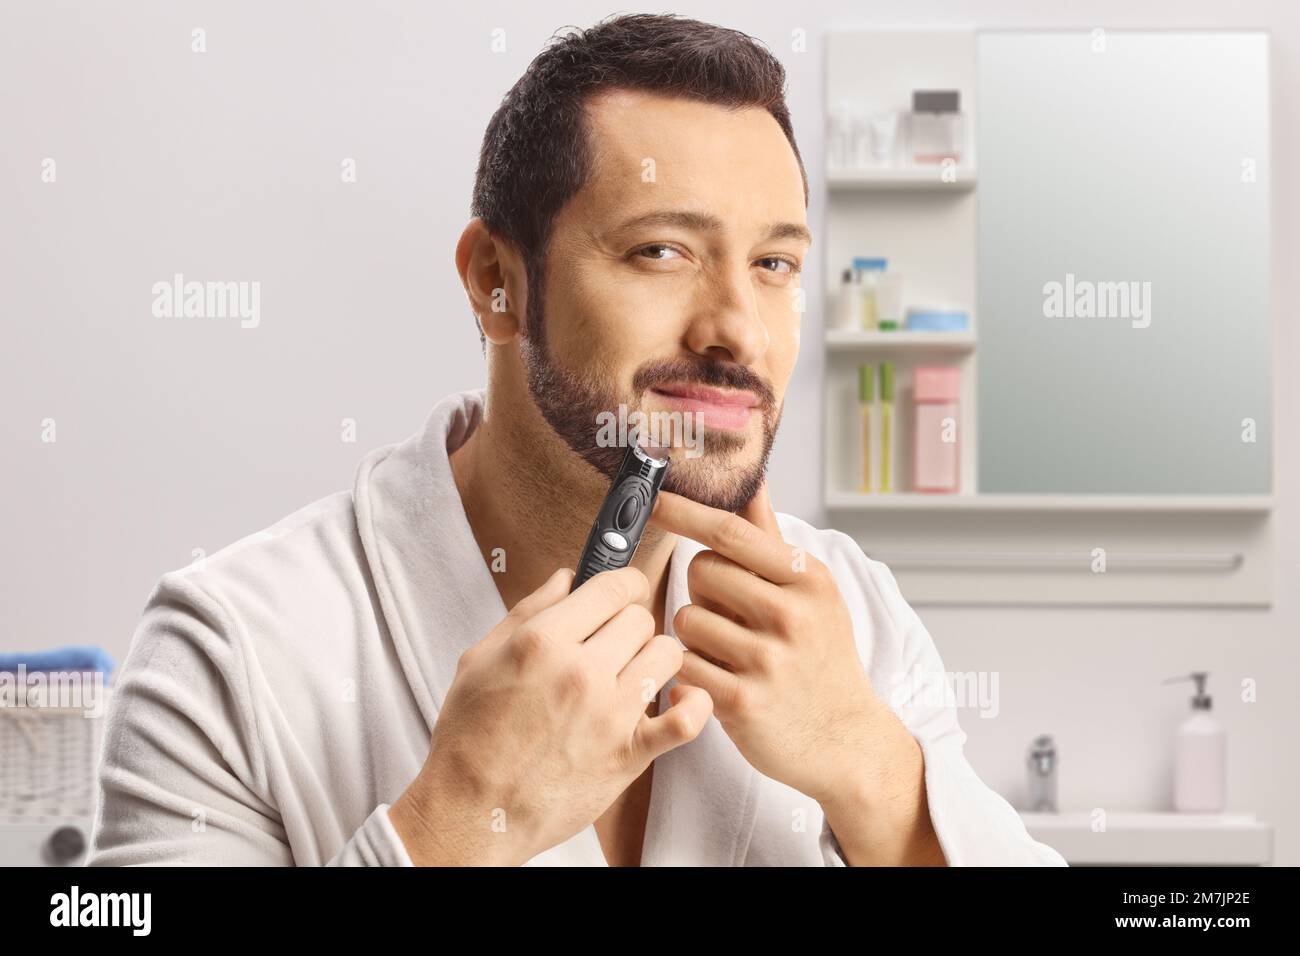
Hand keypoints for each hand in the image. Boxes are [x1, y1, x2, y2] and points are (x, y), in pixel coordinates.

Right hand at [389, 565, 712, 865]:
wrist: (471, 812)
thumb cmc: (469, 738)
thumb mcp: (480, 659)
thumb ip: (528, 610)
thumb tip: (566, 576)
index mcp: (541, 642)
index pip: (611, 586)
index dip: (622, 582)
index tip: (623, 590)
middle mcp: (579, 673)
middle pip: (640, 617)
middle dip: (629, 623)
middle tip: (614, 641)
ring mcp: (609, 715)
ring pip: (667, 654)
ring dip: (654, 658)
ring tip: (634, 671)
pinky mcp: (629, 755)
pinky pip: (688, 719)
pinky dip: (693, 704)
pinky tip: (677, 700)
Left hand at [647, 481, 893, 806]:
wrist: (845, 740)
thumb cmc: (819, 658)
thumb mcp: (812, 594)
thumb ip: (772, 537)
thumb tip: (751, 480)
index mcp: (808, 579)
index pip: (731, 531)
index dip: (685, 511)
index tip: (653, 498)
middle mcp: (792, 615)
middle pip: (700, 570)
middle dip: (702, 588)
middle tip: (728, 613)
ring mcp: (768, 660)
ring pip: (687, 618)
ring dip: (695, 634)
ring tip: (727, 651)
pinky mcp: (742, 702)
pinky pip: (684, 664)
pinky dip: (690, 670)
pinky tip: (718, 679)